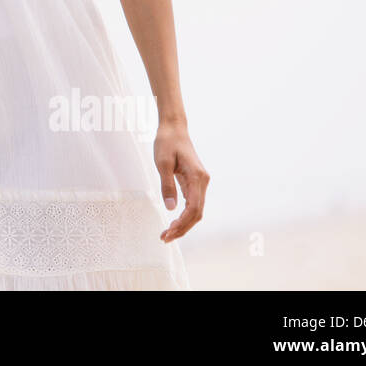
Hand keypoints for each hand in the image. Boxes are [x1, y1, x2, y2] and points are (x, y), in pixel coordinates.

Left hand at [153, 121, 208, 242]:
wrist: (174, 128)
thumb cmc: (167, 142)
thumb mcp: (162, 163)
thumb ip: (167, 185)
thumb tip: (170, 208)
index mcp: (197, 177)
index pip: (193, 208)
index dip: (182, 224)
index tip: (169, 233)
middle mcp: (203, 182)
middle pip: (197, 213)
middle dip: (182, 228)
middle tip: (165, 238)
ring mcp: (200, 182)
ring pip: (196, 210)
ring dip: (183, 223)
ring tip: (168, 233)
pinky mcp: (195, 182)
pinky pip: (192, 203)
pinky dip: (184, 215)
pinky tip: (174, 222)